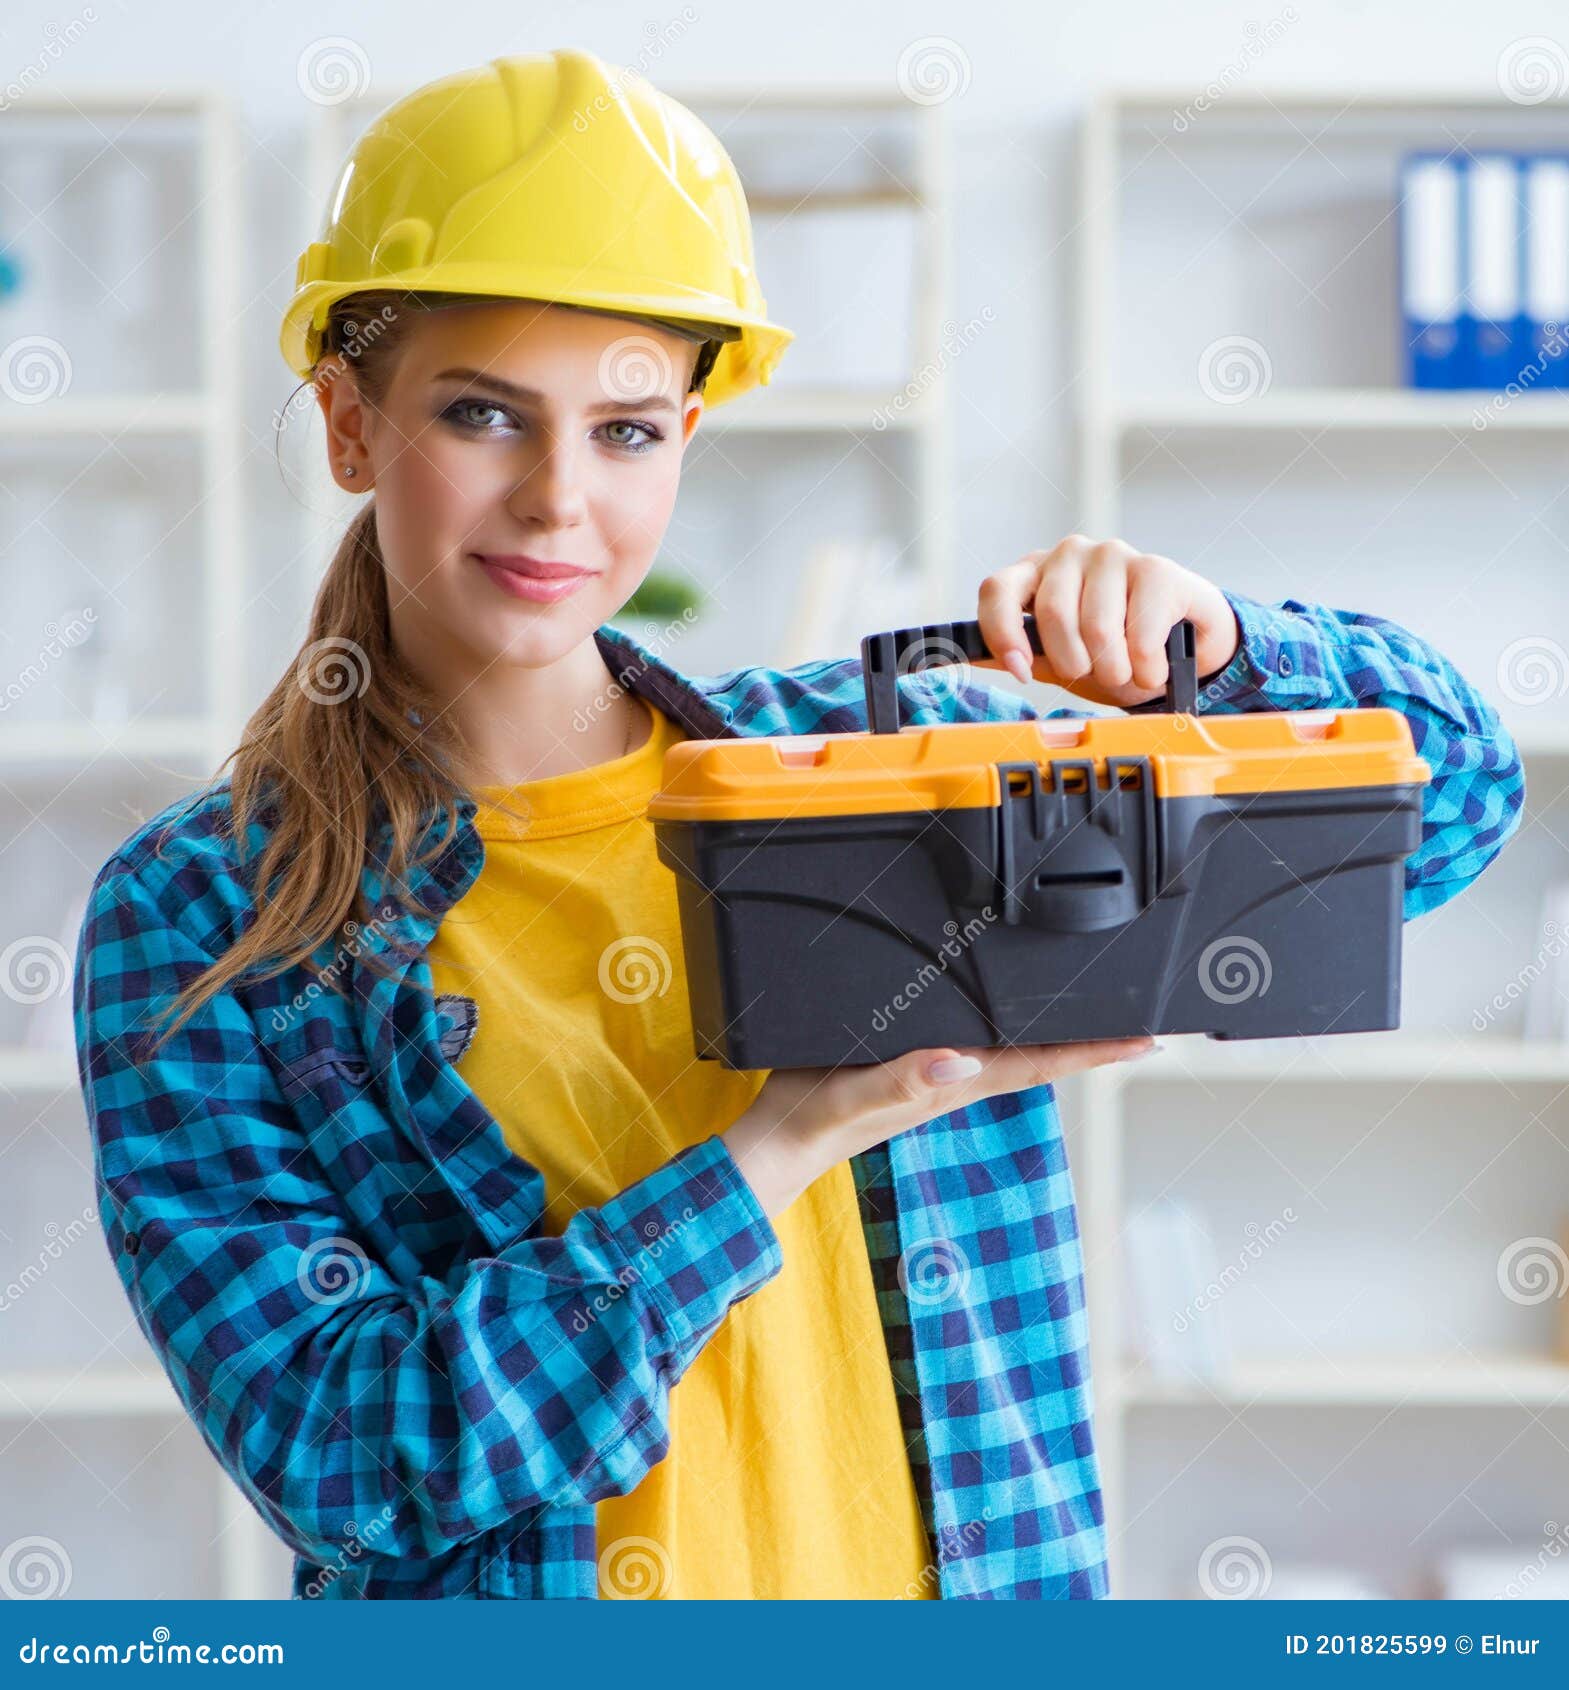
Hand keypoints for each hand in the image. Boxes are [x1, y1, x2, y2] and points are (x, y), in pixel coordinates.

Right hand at [724, 1035, 1155, 1217]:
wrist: (777, 1141)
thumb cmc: (811, 1118)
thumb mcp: (853, 1094)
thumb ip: (902, 1081)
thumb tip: (960, 1061)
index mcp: (953, 1082)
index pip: (1040, 1064)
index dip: (1095, 1052)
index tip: (1147, 1039)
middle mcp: (956, 1078)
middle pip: (1042, 1056)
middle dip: (1093, 1039)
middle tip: (1144, 1021)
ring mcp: (938, 1076)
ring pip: (1015, 1050)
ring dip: (1059, 1036)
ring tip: (1098, 1016)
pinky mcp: (913, 1066)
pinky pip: (980, 1044)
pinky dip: (1011, 1030)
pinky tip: (1013, 1019)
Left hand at [974, 535, 1242, 709]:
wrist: (1184, 645)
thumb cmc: (1114, 649)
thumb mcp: (1057, 660)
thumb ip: (1020, 654)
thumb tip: (970, 656)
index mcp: (1035, 574)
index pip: (997, 590)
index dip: (1001, 633)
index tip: (1021, 671)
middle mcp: (1069, 555)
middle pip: (1051, 613)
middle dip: (1073, 662)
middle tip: (1092, 674)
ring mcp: (1113, 555)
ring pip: (1097, 626)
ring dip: (1114, 669)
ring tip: (1126, 673)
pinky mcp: (1157, 568)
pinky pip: (1140, 631)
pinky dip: (1147, 667)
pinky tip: (1153, 667)